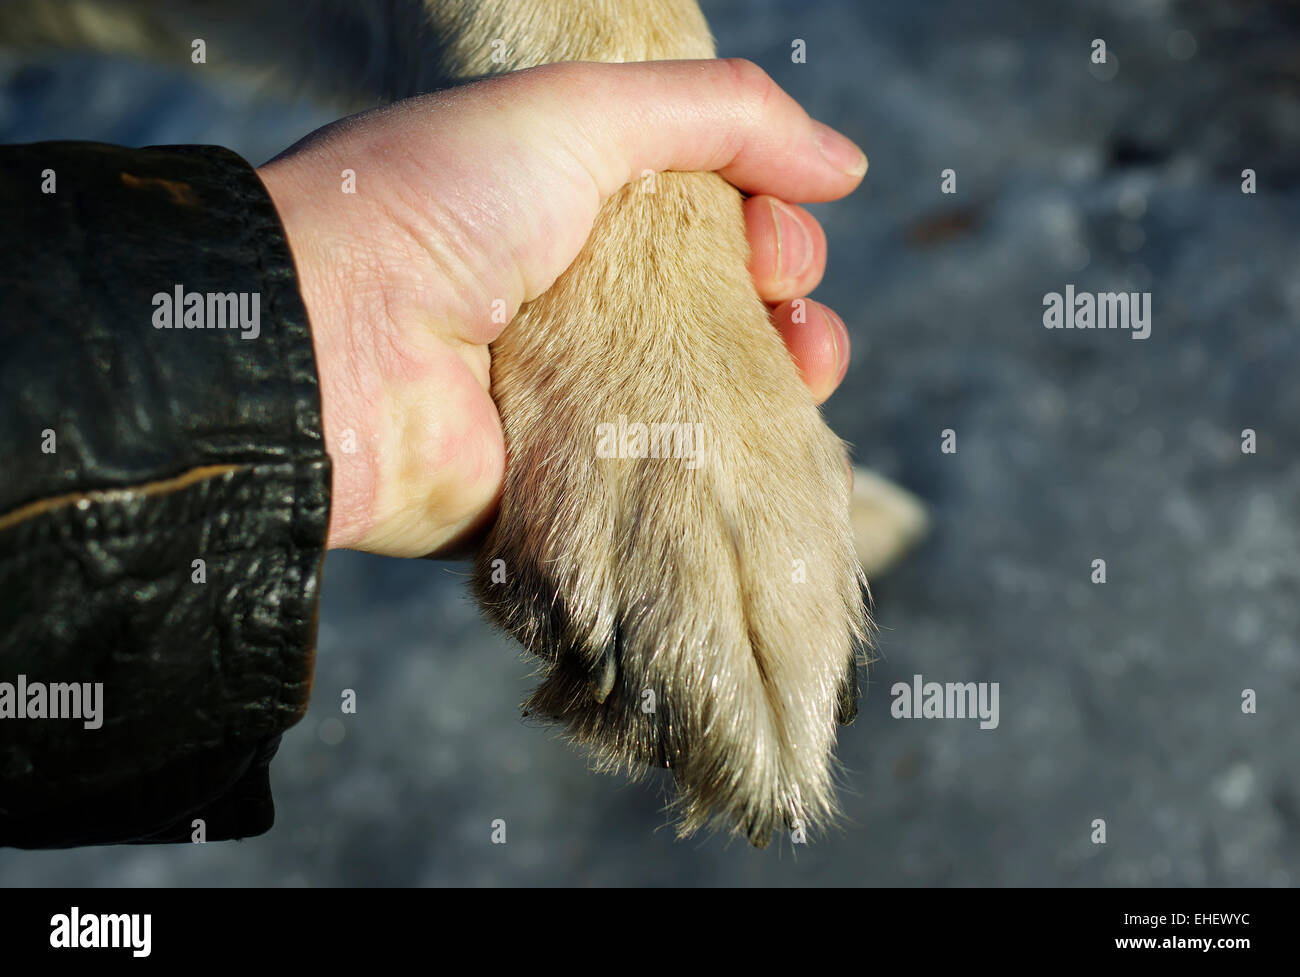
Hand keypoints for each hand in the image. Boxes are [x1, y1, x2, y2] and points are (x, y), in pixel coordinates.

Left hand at [257, 59, 866, 556]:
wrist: (325, 346)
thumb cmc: (436, 206)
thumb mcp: (578, 112)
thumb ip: (719, 114)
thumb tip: (846, 166)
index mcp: (564, 217)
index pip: (699, 223)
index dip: (762, 227)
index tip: (785, 242)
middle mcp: (565, 311)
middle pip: (710, 314)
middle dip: (782, 309)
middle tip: (795, 307)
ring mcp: (561, 406)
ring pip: (697, 405)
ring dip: (773, 388)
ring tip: (807, 371)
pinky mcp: (551, 495)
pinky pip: (656, 491)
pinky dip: (715, 476)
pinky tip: (764, 457)